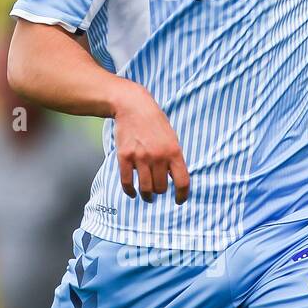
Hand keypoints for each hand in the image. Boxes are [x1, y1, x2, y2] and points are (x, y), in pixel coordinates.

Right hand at [113, 81, 189, 203]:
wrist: (133, 106)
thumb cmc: (155, 123)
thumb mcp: (171, 138)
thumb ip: (173, 158)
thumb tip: (175, 181)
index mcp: (174, 151)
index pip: (182, 182)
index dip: (182, 195)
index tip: (179, 201)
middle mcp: (158, 156)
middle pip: (161, 188)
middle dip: (160, 191)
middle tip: (157, 190)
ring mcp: (140, 157)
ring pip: (146, 189)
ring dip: (147, 196)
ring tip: (147, 196)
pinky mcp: (124, 156)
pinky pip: (127, 182)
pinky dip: (130, 191)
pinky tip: (133, 193)